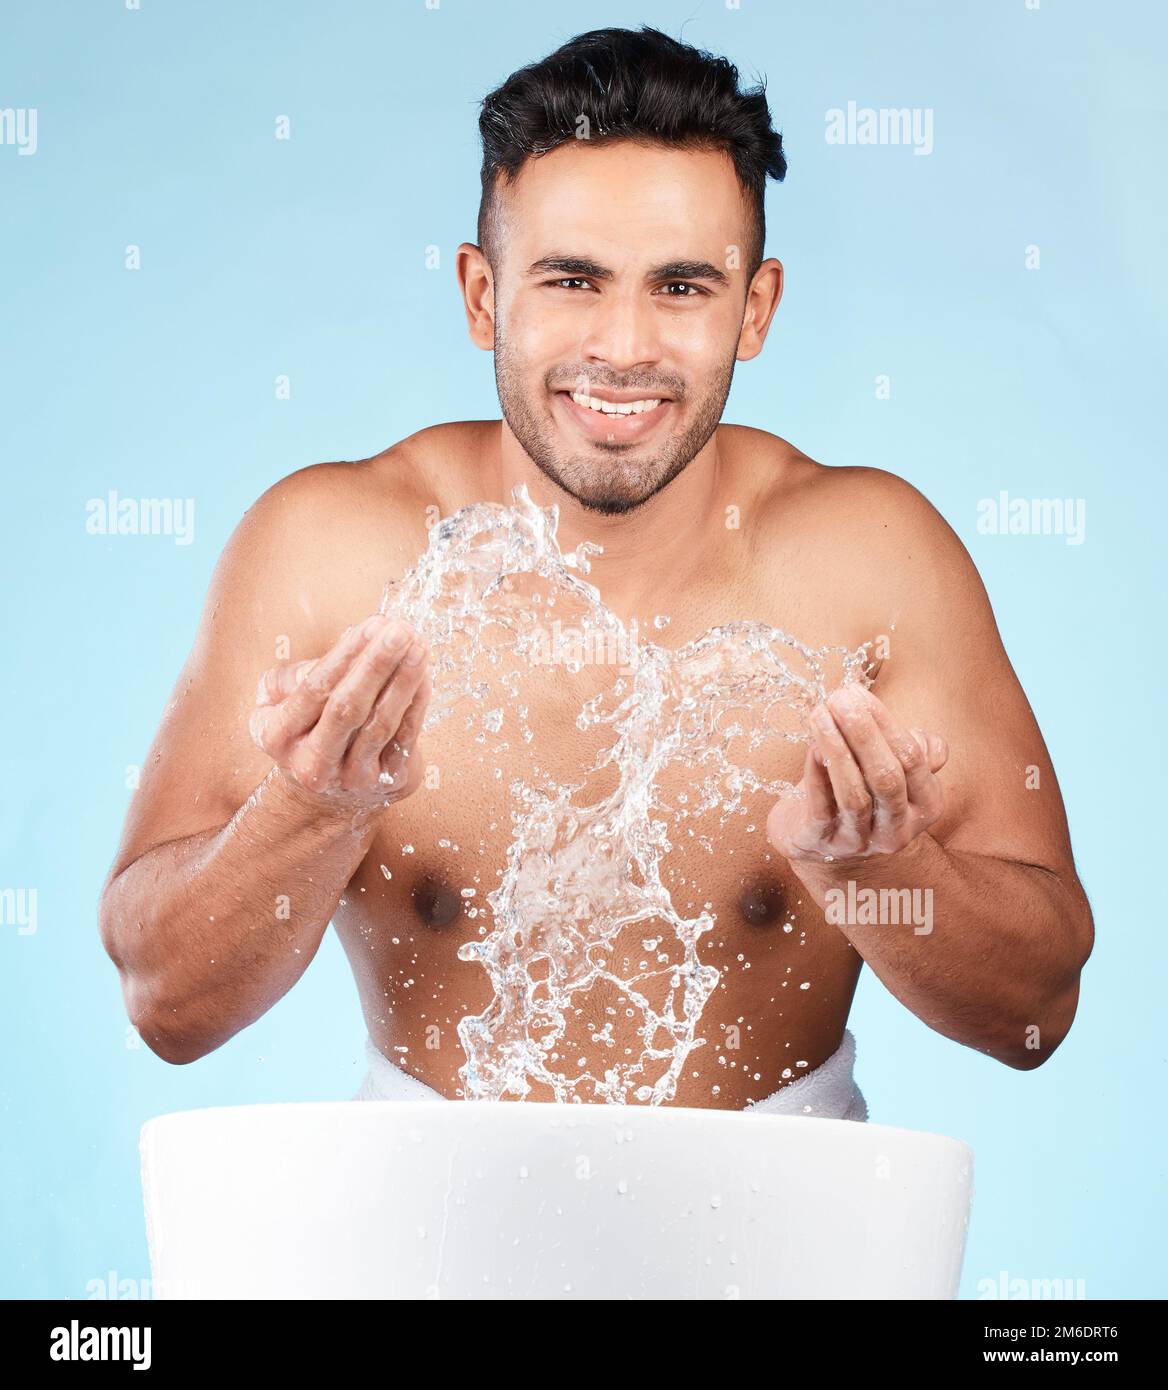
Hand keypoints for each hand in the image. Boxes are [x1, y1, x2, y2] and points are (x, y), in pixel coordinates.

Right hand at [249, 614, 431, 812]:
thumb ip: (293, 675)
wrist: (326, 796)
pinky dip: (416, 706)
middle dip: (376, 665)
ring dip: (402, 681)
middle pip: (347, 707)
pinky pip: (404, 740)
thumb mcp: (281, 704)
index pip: (315, 689)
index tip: (371, 624)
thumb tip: (335, 651)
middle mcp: (309, 763)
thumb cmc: (307, 731)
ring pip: (379, 724)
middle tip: (399, 631)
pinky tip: (424, 677)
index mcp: (277, 736)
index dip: (345, 655)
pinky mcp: (386, 784)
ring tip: (418, 647)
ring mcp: (349, 778)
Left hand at [766, 683, 947, 865]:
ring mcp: (860, 841)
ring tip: (820, 714)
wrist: (820, 838)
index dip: (885, 723)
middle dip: (863, 733)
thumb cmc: (861, 787)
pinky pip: (821, 807)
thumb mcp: (894, 767)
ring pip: (854, 795)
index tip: (857, 691)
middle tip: (840, 699)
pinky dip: (817, 774)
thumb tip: (923, 739)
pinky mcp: (822, 843)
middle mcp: (897, 829)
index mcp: (925, 805)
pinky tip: (811, 745)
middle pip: (887, 778)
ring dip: (836, 748)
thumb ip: (914, 748)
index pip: (912, 759)